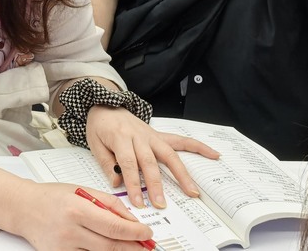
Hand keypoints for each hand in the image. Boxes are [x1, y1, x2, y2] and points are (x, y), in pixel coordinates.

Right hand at [15, 182, 152, 250]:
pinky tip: (109, 250)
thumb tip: (132, 220)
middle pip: (111, 246)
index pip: (114, 226)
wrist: (24, 208)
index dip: (136, 233)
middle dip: (134, 247)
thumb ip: (109, 203)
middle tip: (147, 246)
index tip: (147, 233)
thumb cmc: (52, 197)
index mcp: (76, 209)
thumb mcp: (82, 191)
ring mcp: (64, 248)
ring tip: (132, 248)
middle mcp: (70, 230)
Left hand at [85, 106, 218, 208]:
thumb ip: (107, 164)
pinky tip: (213, 154)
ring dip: (181, 174)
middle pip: (150, 162)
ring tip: (192, 192)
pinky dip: (198, 147)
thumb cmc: (100, 126)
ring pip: (170, 154)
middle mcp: (139, 136)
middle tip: (161, 204)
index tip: (139, 202)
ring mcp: (152, 135)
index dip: (134, 184)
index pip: (129, 164)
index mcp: (120, 137)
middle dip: (156, 185)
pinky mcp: (160, 135)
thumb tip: (118, 184)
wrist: (105, 103)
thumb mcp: (94, 143)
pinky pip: (181, 140)